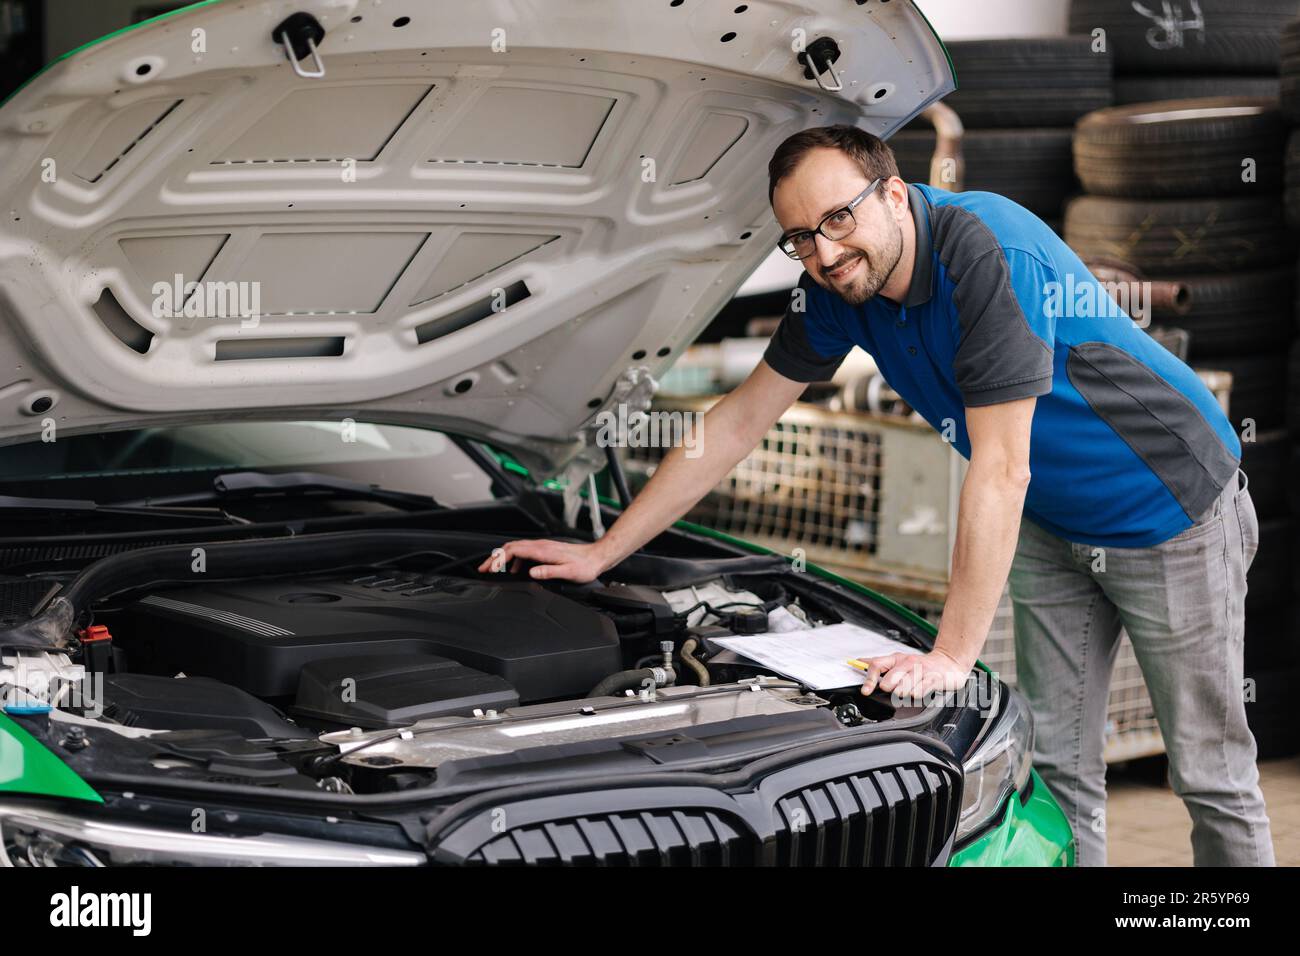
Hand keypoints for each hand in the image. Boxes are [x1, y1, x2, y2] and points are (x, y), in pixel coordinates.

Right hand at [475, 538, 610, 581]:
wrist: (596, 557)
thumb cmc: (584, 566)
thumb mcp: (568, 572)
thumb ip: (549, 571)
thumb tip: (531, 573)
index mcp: (543, 551)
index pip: (513, 551)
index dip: (498, 559)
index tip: (489, 568)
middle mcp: (541, 546)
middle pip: (510, 547)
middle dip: (494, 557)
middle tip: (483, 568)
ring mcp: (543, 546)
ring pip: (516, 548)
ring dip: (502, 557)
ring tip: (494, 568)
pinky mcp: (546, 550)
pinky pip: (524, 552)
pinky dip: (514, 559)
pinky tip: (515, 569)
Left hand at [852, 648, 970, 700]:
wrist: (948, 662)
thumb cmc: (921, 665)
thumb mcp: (899, 661)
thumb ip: (880, 663)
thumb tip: (859, 662)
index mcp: (897, 659)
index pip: (878, 665)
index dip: (870, 679)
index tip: (865, 691)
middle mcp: (908, 663)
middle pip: (892, 676)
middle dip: (889, 686)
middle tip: (890, 691)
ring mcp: (922, 671)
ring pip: (906, 683)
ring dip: (902, 691)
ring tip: (903, 693)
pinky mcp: (935, 679)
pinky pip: (923, 688)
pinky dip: (918, 693)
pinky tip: (916, 695)